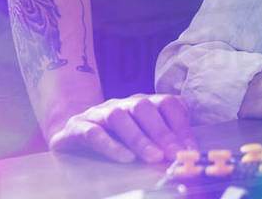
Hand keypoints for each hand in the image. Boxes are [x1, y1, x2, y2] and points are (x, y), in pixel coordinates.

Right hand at [47, 94, 196, 162]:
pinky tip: (124, 158)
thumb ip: (164, 138)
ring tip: (153, 157)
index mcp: (142, 103)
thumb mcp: (142, 135)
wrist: (72, 136)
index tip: (190, 148)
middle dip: (162, 132)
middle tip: (173, 154)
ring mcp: (98, 113)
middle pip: (144, 108)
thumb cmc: (115, 138)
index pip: (167, 104)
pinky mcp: (77, 127)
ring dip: (139, 138)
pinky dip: (110, 145)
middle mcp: (122, 104)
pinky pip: (93, 132)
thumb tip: (188, 150)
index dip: (181, 125)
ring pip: (119, 117)